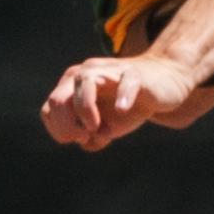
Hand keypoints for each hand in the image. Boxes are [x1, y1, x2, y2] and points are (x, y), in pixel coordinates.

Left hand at [40, 53, 194, 149]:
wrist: (164, 85)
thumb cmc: (128, 105)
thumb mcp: (103, 126)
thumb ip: (89, 136)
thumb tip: (84, 141)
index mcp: (73, 85)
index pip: (49, 110)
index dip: (59, 131)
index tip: (80, 140)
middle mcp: (86, 73)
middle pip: (58, 99)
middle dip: (66, 127)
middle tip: (86, 137)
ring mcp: (110, 72)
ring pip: (84, 82)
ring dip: (85, 112)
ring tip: (101, 129)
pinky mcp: (135, 75)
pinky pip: (125, 82)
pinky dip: (122, 97)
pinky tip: (122, 109)